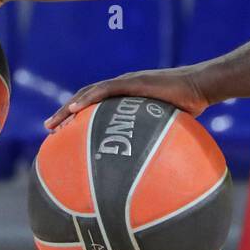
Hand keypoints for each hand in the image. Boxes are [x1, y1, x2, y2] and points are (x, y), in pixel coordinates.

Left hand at [44, 66, 212, 132]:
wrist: (201, 87)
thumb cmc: (189, 106)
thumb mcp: (167, 126)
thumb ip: (154, 138)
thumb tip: (152, 167)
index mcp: (127, 96)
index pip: (96, 104)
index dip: (77, 115)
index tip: (61, 131)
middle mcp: (122, 86)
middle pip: (86, 98)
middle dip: (64, 113)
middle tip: (48, 129)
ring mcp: (126, 83)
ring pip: (89, 93)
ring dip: (68, 108)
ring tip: (52, 123)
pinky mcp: (133, 82)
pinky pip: (105, 90)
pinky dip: (87, 99)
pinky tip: (74, 109)